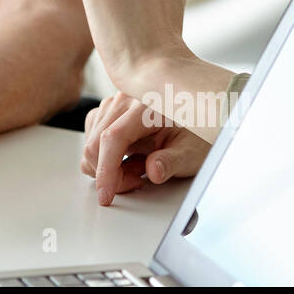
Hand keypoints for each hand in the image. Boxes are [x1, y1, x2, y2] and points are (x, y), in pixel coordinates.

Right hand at [82, 92, 209, 205]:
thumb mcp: (192, 151)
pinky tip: (128, 159)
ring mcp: (115, 104)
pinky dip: (105, 156)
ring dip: (108, 164)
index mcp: (145, 105)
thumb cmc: (198, 131)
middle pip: (96, 142)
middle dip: (109, 172)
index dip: (106, 170)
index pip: (113, 138)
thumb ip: (172, 162)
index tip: (107, 194)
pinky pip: (94, 136)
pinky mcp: (110, 111)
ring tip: (139, 167)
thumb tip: (153, 171)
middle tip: (137, 181)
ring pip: (92, 141)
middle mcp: (125, 99)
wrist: (202, 114)